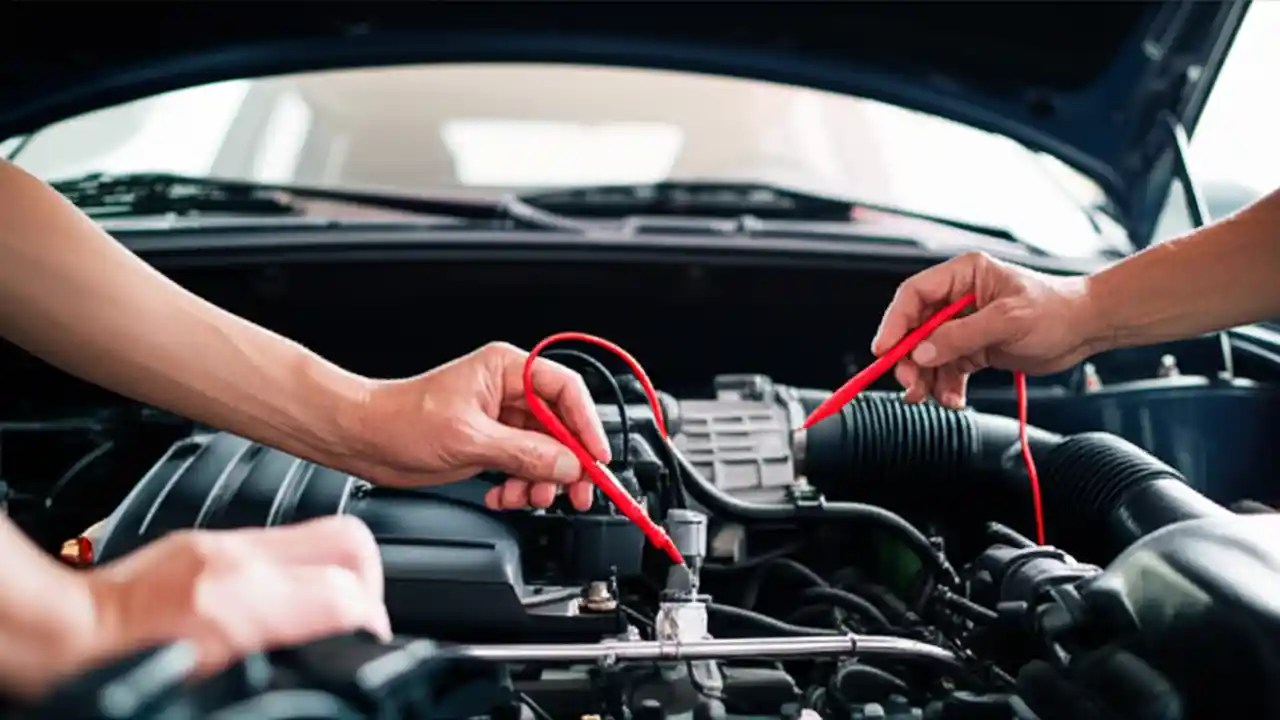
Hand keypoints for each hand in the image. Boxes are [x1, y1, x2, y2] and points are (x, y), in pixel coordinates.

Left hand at [14, 517, 388, 699]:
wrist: (62, 637)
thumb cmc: (114, 675)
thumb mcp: (209, 686)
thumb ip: (279, 658)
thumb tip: (330, 659)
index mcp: (236, 609)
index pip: (347, 594)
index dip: (374, 622)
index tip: (370, 643)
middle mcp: (236, 564)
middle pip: (350, 544)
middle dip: (373, 583)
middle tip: (362, 620)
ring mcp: (223, 544)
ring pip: (320, 534)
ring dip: (340, 572)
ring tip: (331, 610)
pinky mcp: (209, 540)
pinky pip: (280, 541)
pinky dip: (301, 569)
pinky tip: (288, 599)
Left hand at [353, 342, 609, 510]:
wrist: (365, 439)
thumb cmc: (401, 420)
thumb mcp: (469, 438)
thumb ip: (525, 452)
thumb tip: (567, 464)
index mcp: (507, 369)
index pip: (566, 391)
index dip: (587, 425)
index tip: (596, 458)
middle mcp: (509, 391)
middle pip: (561, 426)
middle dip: (567, 463)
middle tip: (574, 493)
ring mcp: (501, 419)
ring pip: (544, 452)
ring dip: (540, 481)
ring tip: (525, 497)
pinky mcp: (491, 444)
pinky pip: (523, 467)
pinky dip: (519, 485)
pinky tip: (503, 495)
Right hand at [871, 252, 1097, 407]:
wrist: (1084, 330)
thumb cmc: (1055, 310)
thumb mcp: (1007, 320)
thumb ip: (961, 336)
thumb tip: (922, 351)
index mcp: (963, 275)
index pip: (914, 295)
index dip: (894, 322)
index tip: (884, 350)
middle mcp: (957, 299)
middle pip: (914, 329)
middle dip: (909, 360)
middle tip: (910, 385)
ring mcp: (963, 326)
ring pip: (927, 355)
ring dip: (928, 380)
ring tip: (936, 398)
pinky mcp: (972, 349)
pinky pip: (946, 370)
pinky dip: (946, 387)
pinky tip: (955, 399)